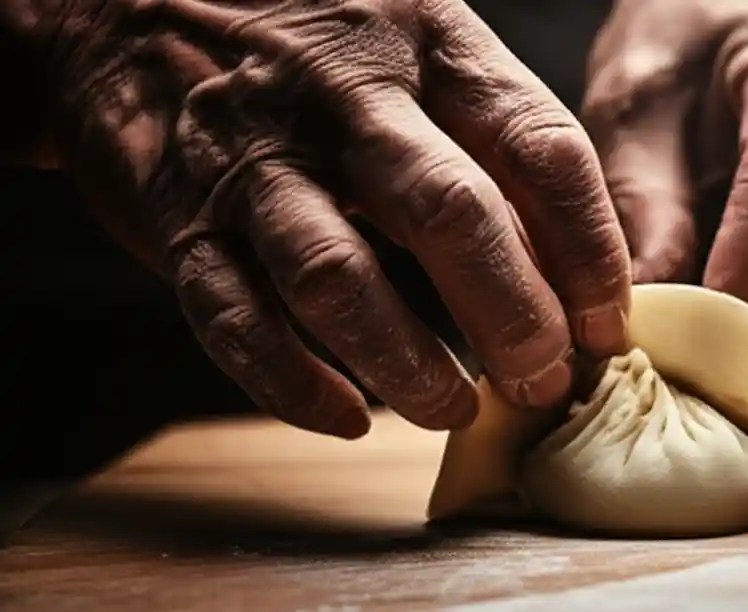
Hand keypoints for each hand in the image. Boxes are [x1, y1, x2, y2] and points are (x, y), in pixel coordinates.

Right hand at [28, 0, 629, 436]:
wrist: (122, 1)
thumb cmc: (317, 46)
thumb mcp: (422, 49)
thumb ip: (498, 142)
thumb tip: (581, 270)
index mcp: (430, 45)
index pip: (542, 151)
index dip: (591, 253)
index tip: (609, 329)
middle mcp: (344, 99)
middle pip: (452, 216)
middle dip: (515, 318)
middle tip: (546, 383)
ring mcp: (255, 161)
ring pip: (339, 278)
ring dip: (410, 364)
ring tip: (457, 409)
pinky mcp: (177, 220)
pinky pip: (235, 320)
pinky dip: (294, 385)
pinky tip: (350, 417)